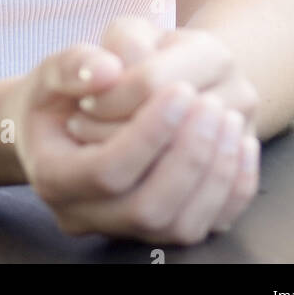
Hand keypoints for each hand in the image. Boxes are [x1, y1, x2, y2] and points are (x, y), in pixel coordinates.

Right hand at [2, 35, 259, 245]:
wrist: (64, 122)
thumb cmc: (59, 94)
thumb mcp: (52, 69)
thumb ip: (74, 64)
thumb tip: (109, 69)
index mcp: (53, 174)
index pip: (107, 171)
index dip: (148, 133)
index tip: (178, 88)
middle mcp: (85, 215)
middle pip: (146, 208)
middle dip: (186, 156)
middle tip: (210, 103)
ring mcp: (123, 229)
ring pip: (179, 227)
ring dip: (213, 172)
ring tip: (228, 116)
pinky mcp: (159, 229)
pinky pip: (206, 227)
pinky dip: (231, 189)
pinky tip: (241, 142)